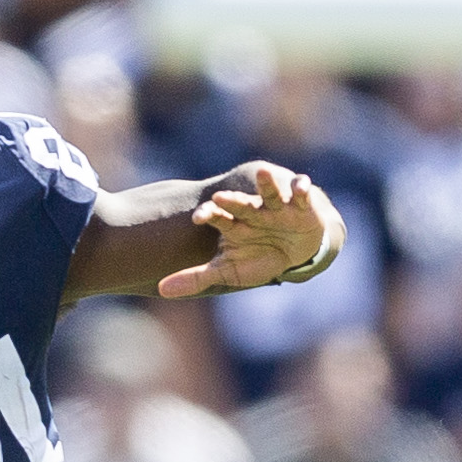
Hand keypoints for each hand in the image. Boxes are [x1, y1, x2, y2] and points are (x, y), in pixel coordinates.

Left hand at [159, 165, 343, 298]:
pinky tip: (301, 187)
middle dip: (231, 201)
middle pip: (240, 204)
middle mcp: (253, 211)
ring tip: (262, 172)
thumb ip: (195, 278)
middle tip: (219, 196)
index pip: (217, 217)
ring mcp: (277, 207)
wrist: (295, 254)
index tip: (197, 218)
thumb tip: (160, 290)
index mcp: (233, 224)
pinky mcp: (301, 206)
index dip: (208, 215)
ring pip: (270, 192)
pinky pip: (301, 195)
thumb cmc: (257, 259)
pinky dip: (301, 189)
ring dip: (266, 183)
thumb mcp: (228, 272)